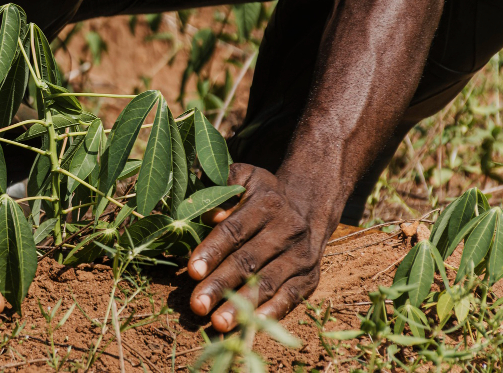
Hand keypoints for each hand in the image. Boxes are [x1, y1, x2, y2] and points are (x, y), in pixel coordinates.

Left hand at [187, 163, 339, 330]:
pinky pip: (291, 298)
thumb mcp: (245, 178)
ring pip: (268, 283)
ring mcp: (301, 256)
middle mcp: (288, 230)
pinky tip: (252, 324)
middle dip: (221, 284)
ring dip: (242, 305)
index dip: (213, 250)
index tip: (192, 270)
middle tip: (197, 305)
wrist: (308, 206)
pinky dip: (272, 313)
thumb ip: (223, 188)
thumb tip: (209, 213)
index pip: (235, 230)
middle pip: (249, 261)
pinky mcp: (310, 277)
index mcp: (267, 204)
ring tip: (218, 323)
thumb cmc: (262, 196)